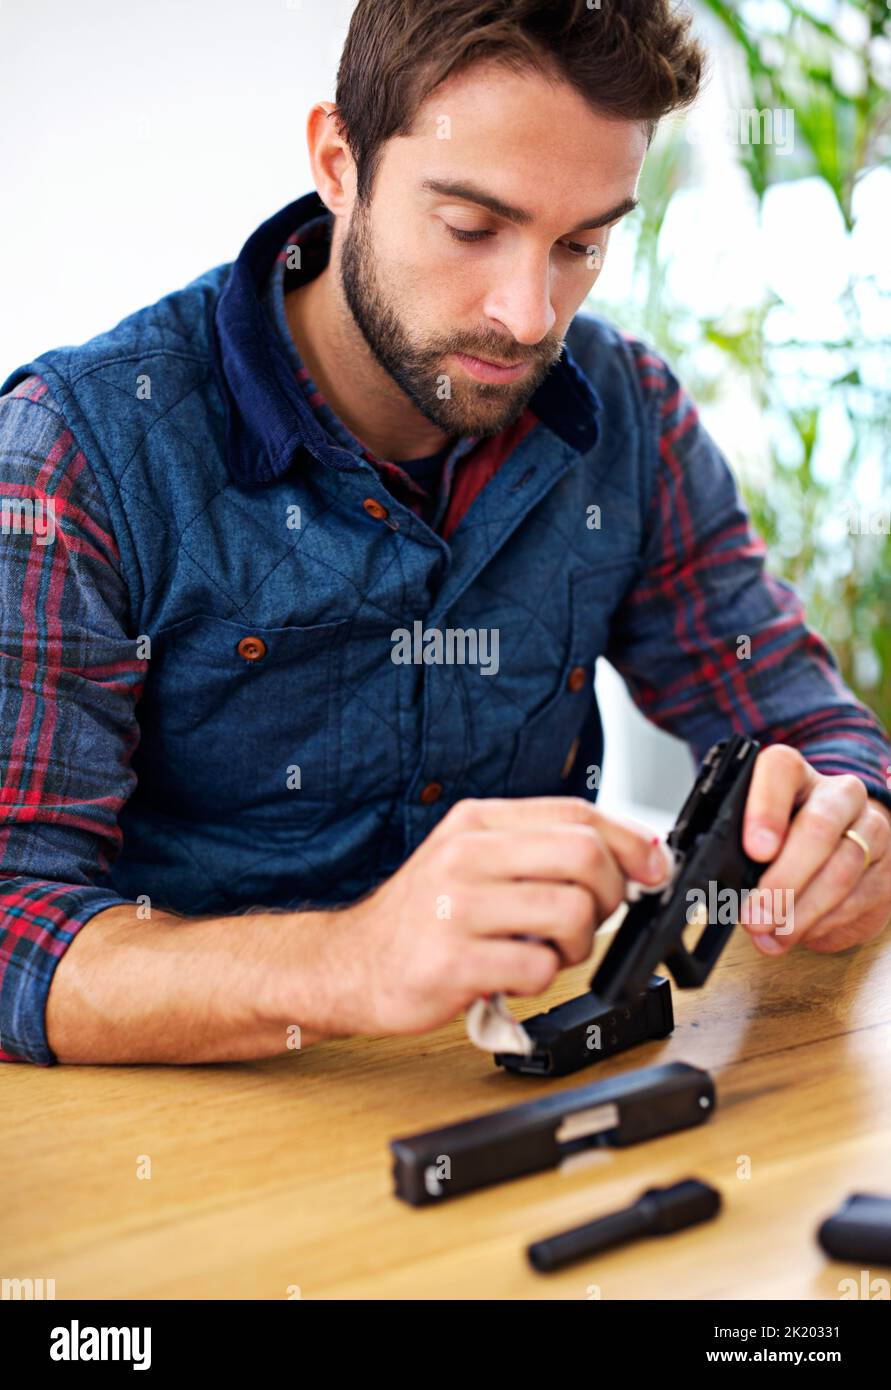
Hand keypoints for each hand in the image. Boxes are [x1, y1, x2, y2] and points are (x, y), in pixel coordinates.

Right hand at [333, 796, 669, 1034]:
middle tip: (590, 920)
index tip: (654, 869)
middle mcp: (465, 854)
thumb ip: (539, 853)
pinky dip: (542, 978)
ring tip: (546, 951)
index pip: (576, 813)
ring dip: (578, 945)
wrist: (349, 963)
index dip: (631, 841)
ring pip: (572, 914)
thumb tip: (635, 859)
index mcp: (477, 822)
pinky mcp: (451, 961)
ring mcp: (456, 907)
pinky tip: (513, 974)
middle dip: (610, 895)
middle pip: (585, 858)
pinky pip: (539, 968)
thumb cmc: (424, 916)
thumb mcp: (472, 861)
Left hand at [738, 743, 890, 954]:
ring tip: (771, 934)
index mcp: (796, 774)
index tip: (755, 851)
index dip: (766, 810)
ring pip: (841, 871)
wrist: (841, 841)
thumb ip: (738, 846)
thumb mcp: (754, 829)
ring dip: (801, 913)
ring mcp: (871, 830)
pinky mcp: (887, 870)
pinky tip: (797, 934)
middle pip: (818, 829)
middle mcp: (840, 794)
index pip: (781, 770)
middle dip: (783, 880)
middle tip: (756, 916)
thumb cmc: (783, 835)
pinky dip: (822, 924)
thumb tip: (726, 890)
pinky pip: (858, 900)